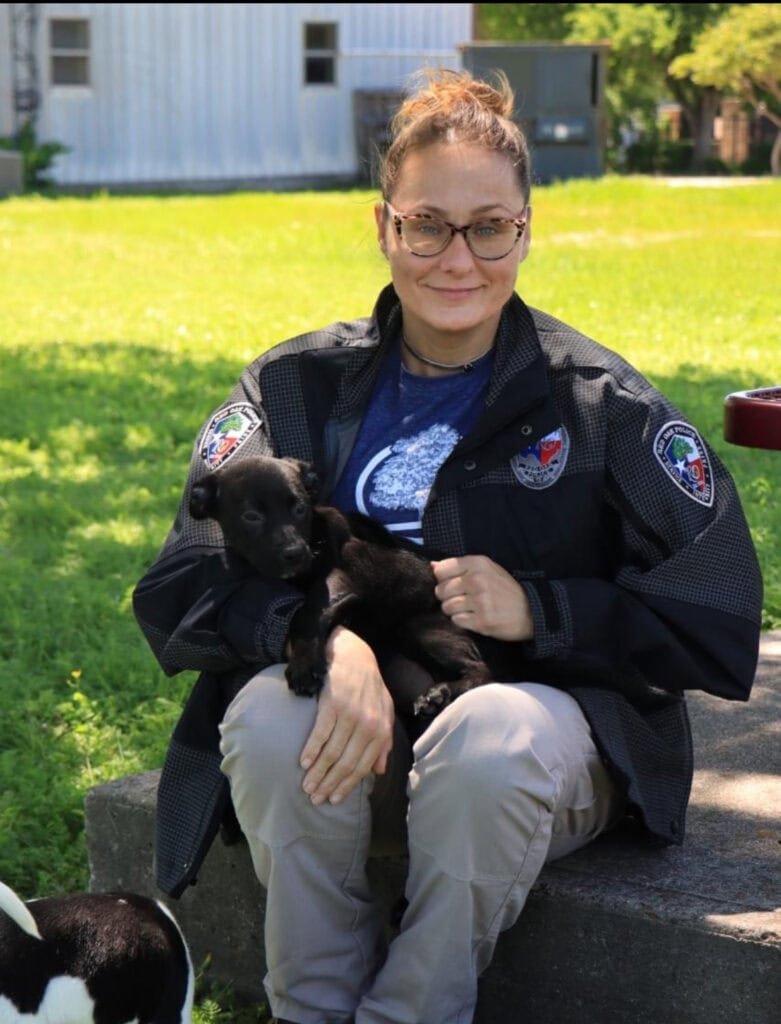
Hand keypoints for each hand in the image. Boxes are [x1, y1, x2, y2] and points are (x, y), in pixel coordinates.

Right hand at [299, 626, 394, 805]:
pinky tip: (304, 763)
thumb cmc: (370, 687)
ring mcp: (350, 714)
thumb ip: (383, 743)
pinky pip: (320, 733)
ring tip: (307, 786)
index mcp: (381, 731)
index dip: (347, 785)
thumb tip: (378, 772)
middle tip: (315, 798)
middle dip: (329, 784)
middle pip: (346, 763)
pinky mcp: (333, 704)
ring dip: (318, 772)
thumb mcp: (385, 713)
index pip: (362, 766)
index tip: (333, 799)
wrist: (355, 656)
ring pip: (332, 752)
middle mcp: (368, 725)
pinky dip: (312, 750)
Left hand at [431, 555, 533, 641]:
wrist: (531, 612)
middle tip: (461, 599)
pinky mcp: (482, 621)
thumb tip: (432, 566)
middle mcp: (477, 580)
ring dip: (454, 610)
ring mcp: (480, 601)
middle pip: (441, 590)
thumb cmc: (506, 590)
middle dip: (447, 597)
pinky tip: (474, 618)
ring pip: (446, 607)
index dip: (443, 579)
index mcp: (478, 563)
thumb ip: (460, 567)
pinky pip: (456, 620)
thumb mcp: (487, 570)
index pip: (441, 570)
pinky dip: (462, 621)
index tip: (453, 584)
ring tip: (469, 609)